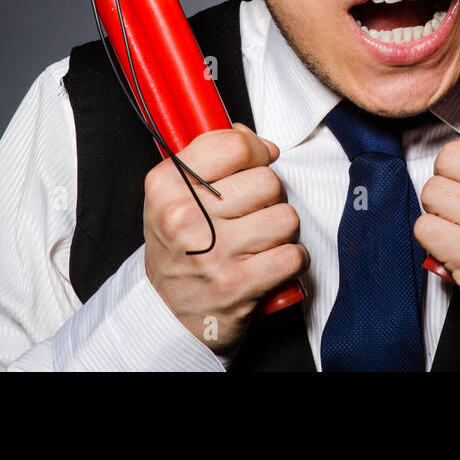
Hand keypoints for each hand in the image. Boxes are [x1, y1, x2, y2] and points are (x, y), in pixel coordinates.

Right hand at [143, 123, 308, 353]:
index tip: (255, 163)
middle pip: (267, 181)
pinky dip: (290, 261)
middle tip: (250, 216)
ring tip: (259, 242)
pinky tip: (270, 264)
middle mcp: (184, 217)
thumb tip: (261, 142)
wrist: (167, 316)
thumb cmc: (180, 249)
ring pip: (285, 217)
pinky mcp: (237, 286)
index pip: (233, 144)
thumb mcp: (173, 196)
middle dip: (269, 198)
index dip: (255, 151)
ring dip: (281, 232)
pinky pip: (292, 255)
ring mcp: (211, 252)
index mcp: (166, 186)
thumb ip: (210, 158)